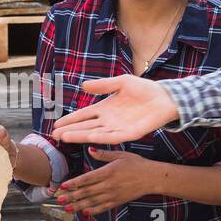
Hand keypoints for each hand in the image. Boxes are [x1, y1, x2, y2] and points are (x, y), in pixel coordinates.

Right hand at [51, 75, 178, 144]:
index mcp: (105, 108)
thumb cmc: (145, 89)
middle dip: (70, 131)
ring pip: (95, 133)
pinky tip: (90, 137)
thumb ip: (103, 85)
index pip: (83, 116)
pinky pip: (113, 137)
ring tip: (65, 137)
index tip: (56, 125)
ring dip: (80, 136)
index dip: (70, 120)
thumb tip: (84, 86)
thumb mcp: (121, 82)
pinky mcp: (130, 133)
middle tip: (54, 135)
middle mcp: (109, 120)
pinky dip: (101, 137)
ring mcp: (119, 128)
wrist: (165, 97)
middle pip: (85, 127)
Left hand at [55, 147, 153, 215]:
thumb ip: (103, 154)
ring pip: (92, 202)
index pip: (87, 179)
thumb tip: (90, 149)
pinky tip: (84, 213)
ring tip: (66, 208)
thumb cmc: (136, 164)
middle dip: (71, 196)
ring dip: (78, 205)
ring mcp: (113, 195)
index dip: (74, 183)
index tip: (63, 186)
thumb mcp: (120, 155)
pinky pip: (103, 207)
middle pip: (86, 192)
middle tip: (59, 199)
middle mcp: (109, 185)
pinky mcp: (118, 201)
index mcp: (108, 172)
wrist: (151, 178)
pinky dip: (93, 211)